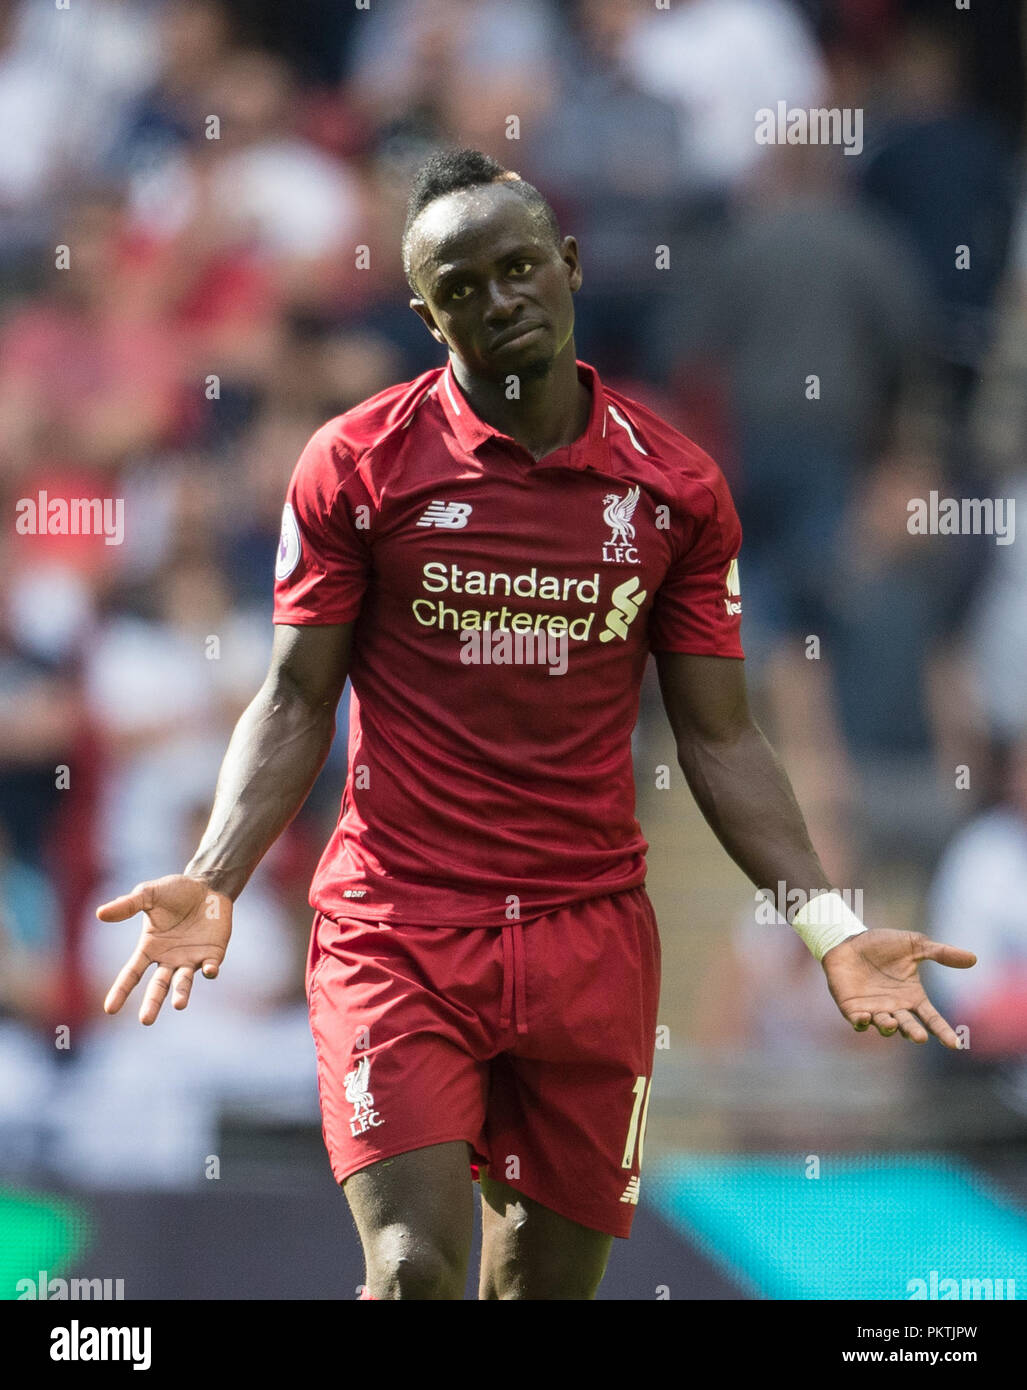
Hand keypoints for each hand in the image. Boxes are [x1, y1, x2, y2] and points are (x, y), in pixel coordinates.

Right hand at [96, 875, 232, 1024]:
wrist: (207, 886)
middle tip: (146, 1020)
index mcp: (149, 948)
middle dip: (152, 1003)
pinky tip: (210, 970)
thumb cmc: (175, 891)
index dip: (121, 991)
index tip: (110, 1009)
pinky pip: (211, 967)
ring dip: (181, 993)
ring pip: (183, 982)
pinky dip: (210, 970)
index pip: (132, 974)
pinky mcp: (213, 955)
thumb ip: (127, 905)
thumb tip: (100, 914)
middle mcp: (168, 959)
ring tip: (179, 1005)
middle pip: (158, 987)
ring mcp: (190, 959)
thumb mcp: (148, 894)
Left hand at [822, 928, 976, 1047]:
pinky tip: (864, 1018)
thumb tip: (973, 958)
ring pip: (884, 1026)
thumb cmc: (883, 945)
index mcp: (913, 997)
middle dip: (914, 1033)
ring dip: (888, 1027)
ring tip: (892, 1022)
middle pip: (908, 1027)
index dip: (943, 1031)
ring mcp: (874, 1010)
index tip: (955, 1044)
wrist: (849, 939)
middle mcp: (895, 1008)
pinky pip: (858, 1022)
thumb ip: (942, 953)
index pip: (932, 1019)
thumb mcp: (915, 945)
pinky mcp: (852, 1008)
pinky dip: (861, 1023)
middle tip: (920, 1037)